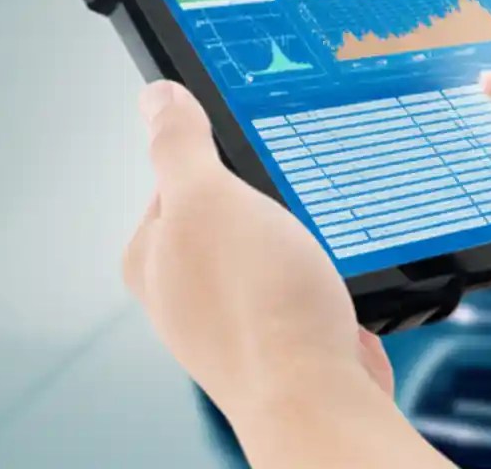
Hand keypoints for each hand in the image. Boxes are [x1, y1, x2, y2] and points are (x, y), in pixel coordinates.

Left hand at [123, 81, 391, 420]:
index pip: (179, 177)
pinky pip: (310, 281)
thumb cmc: (257, 307)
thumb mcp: (207, 198)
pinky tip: (337, 276)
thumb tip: (157, 97)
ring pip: (279, 244)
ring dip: (306, 235)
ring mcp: (239, 315)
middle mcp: (188, 290)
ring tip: (317, 242)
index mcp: (153, 255)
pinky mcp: (287, 333)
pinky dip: (329, 273)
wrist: (319, 392)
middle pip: (235, 209)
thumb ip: (179, 145)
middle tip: (293, 201)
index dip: (221, 156)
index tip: (253, 150)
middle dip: (272, 198)